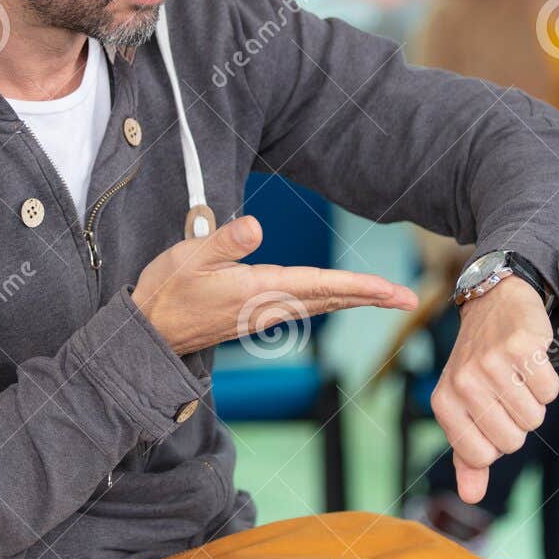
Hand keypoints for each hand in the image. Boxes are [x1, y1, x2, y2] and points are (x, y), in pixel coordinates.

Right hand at [132, 215, 417, 354]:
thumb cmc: (167, 292)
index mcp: (260, 290)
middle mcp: (270, 305)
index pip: (320, 284)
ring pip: (322, 304)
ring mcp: (266, 313)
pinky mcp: (258, 314)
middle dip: (371, 296)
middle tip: (409, 296)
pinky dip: (332, 299)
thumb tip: (255, 226)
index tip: (389, 289)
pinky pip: (307, 306)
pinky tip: (342, 296)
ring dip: (356, 298)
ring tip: (387, 295)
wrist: (150, 332)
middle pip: (332, 298)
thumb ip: (224, 241)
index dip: (358, 285)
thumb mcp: (190, 257)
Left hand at [431, 275, 557, 503]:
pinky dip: (549, 381)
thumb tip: (471, 498)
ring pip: (534, 418)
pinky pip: (550, 391)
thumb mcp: (464, 407)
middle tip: (508, 392)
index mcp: (444, 403)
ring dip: (535, 402)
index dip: (498, 441)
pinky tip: (533, 362)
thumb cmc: (479, 364)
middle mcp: (463, 383)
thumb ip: (468, 455)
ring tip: (519, 376)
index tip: (493, 415)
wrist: (493, 303)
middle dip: (519, 422)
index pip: (483, 456)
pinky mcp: (521, 346)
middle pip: (513, 440)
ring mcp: (491, 363)